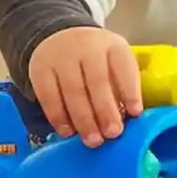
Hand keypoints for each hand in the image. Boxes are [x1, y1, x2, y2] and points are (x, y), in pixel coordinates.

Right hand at [28, 27, 143, 147]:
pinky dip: (58, 117)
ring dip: (84, 119)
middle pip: (97, 81)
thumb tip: (127, 120)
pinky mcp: (40, 69)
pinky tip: (68, 132)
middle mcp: (87, 47)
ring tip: (93, 140)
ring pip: (73, 91)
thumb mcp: (114, 63)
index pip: (124, 67)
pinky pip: (49, 96)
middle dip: (105, 110)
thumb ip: (121, 86)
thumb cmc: (96, 61)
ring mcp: (62, 57)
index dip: (131, 91)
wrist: (59, 37)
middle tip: (112, 134)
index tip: (135, 113)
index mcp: (113, 46)